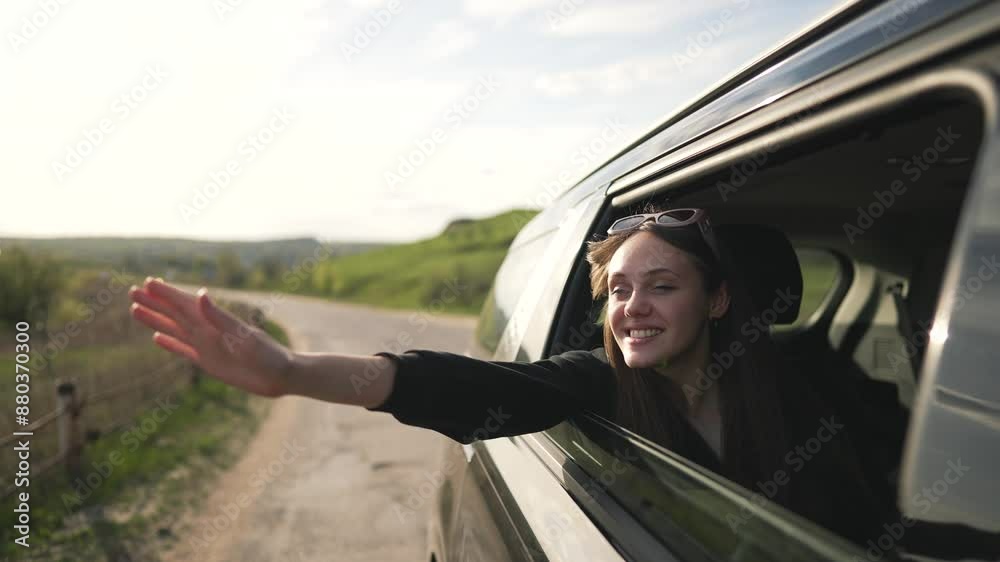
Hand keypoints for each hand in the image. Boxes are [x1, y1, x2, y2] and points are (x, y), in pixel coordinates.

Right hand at [128, 278, 294, 396]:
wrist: (281, 375)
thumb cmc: (267, 354)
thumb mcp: (243, 335)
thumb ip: (220, 317)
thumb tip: (200, 295)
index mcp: (214, 322)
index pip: (184, 304)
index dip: (166, 293)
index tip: (148, 282)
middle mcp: (207, 331)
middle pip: (174, 313)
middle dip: (154, 302)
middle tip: (131, 290)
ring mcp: (207, 346)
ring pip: (174, 329)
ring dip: (156, 319)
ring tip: (134, 310)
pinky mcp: (209, 362)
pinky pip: (184, 350)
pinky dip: (170, 344)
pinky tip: (157, 337)